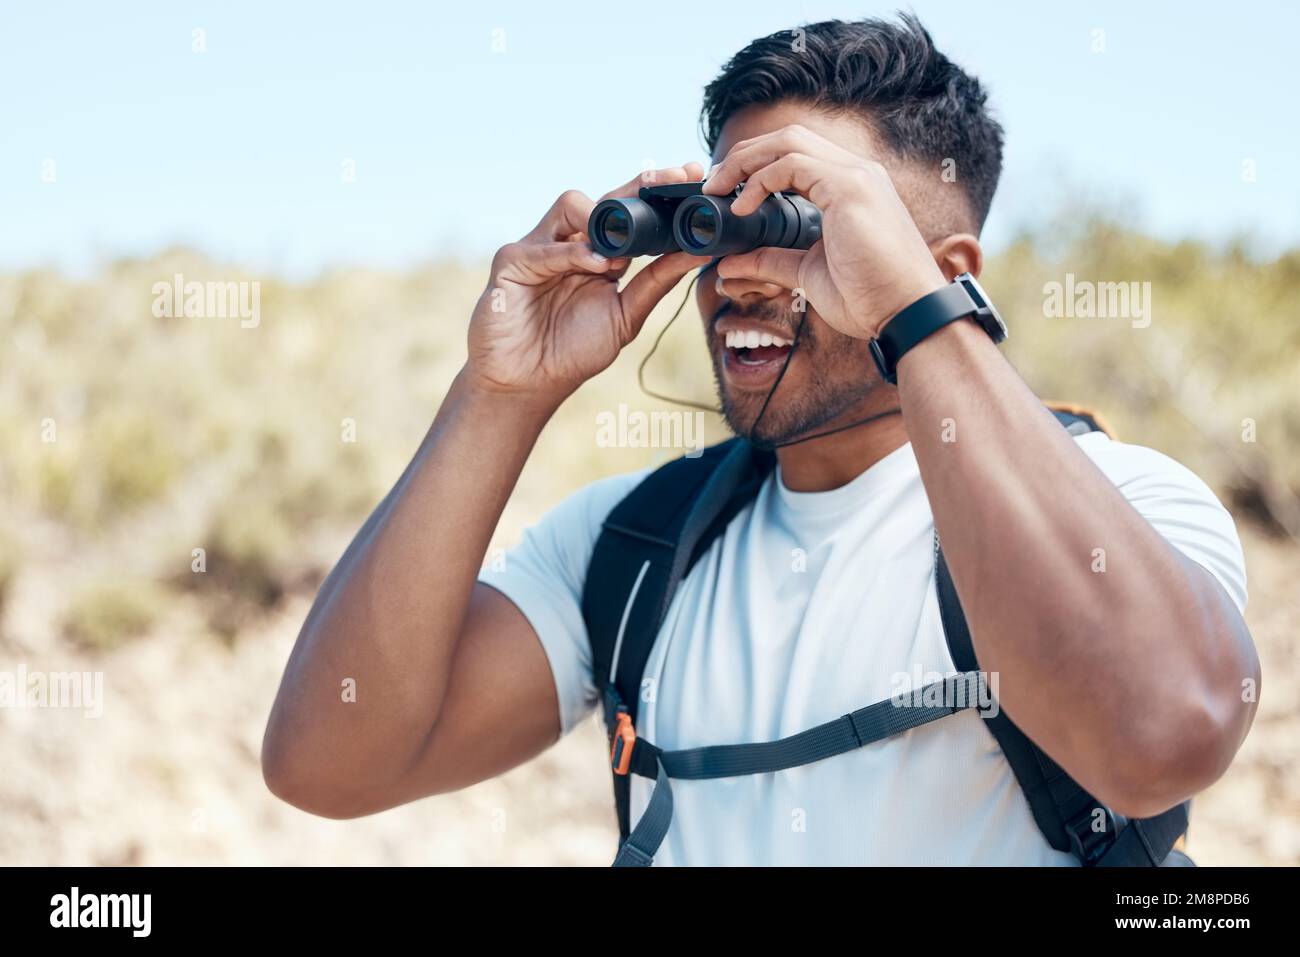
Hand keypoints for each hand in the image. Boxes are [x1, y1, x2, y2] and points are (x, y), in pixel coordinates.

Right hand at [466, 164, 711, 407]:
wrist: (527, 382)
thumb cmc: (572, 350)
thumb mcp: (625, 314)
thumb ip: (656, 282)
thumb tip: (700, 252)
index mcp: (598, 253)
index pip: (629, 213)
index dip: (657, 193)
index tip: (691, 176)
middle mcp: (570, 243)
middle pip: (605, 200)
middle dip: (639, 187)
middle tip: (672, 180)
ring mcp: (540, 248)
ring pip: (570, 205)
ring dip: (601, 217)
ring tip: (623, 246)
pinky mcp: (512, 262)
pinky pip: (544, 248)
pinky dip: (571, 253)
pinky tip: (595, 264)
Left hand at [702, 125, 946, 339]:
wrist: (906, 312)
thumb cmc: (869, 297)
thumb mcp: (807, 273)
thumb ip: (771, 261)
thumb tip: (729, 262)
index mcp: (850, 187)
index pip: (796, 154)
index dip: (755, 164)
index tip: (725, 191)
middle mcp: (855, 172)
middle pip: (787, 137)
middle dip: (744, 155)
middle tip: (713, 185)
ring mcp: (855, 175)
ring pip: (786, 141)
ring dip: (744, 161)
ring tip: (718, 190)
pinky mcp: (849, 187)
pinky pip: (790, 164)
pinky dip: (759, 180)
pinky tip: (742, 208)